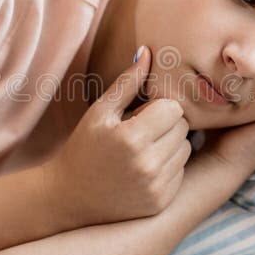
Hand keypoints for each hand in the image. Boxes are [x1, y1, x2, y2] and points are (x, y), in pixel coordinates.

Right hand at [42, 46, 191, 227]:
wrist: (69, 197)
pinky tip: (143, 170)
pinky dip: (167, 168)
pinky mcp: (160, 203)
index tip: (139, 115)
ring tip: (142, 152)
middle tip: (140, 133)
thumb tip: (147, 51)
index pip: (173, 108)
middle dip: (166, 126)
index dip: (157, 108)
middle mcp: (146, 165)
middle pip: (182, 128)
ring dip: (169, 146)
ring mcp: (154, 187)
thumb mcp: (100, 112)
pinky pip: (181, 173)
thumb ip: (127, 82)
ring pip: (185, 150)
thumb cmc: (83, 148)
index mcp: (131, 138)